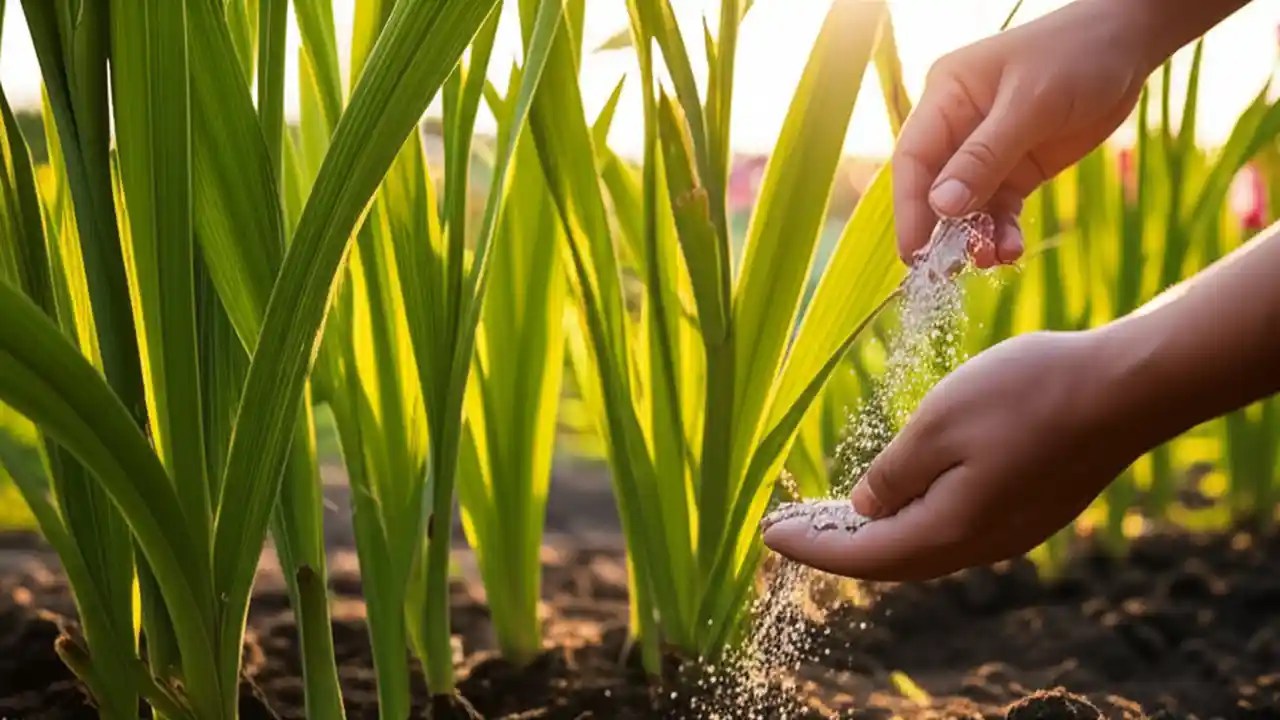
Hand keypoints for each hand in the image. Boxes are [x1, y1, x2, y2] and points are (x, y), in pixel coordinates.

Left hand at [763, 330, 1145, 580]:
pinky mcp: (1029, 512)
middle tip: (791, 527)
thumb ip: (894, 474)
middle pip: (892, 560)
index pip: (862, 556)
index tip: (767, 533)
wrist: (1126, 388)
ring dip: (875, 534)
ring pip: (925, 546)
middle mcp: (979, 546)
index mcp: (949, 530)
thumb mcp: (938, 422)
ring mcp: (1010, 532)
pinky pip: (954, 529)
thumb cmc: (1027, 394)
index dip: (811, 547)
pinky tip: (899, 497)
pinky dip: (913, 519)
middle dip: (836, 546)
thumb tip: (866, 510)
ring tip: (834, 515)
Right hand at [894, 0, 1156, 267]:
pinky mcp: (1017, 169)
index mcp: (946, 97)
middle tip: (947, 270)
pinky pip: (999, 209)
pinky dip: (1002, 232)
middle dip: (940, 230)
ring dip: (974, 236)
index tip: (913, 251)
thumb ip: (985, 156)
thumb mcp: (1031, 104)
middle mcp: (958, 126)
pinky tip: (1011, 250)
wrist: (1130, 45)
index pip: (914, 158)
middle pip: (934, 188)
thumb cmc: (1076, 55)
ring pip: (967, 206)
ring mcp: (987, 151)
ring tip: (991, 259)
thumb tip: (942, 206)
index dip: (909, 206)